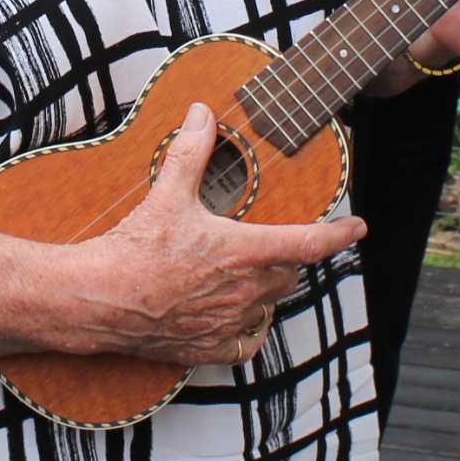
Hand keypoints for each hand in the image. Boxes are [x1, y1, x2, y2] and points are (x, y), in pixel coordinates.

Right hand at [89, 102, 364, 366]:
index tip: (357, 228)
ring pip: (269, 307)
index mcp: (243, 252)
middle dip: (290, 258)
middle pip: (288, 274)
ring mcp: (227, 322)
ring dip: (270, 291)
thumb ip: (190, 151)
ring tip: (259, 275)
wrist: (101, 299)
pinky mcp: (207, 347)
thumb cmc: (136, 249)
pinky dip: (250, 329)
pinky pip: (245, 343)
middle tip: (284, 244)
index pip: (307, 244)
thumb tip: (203, 113)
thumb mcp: (167, 194)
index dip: (339, 235)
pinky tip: (241, 318)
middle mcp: (244, 292)